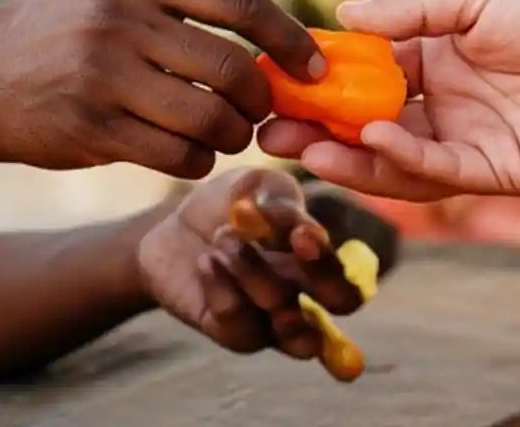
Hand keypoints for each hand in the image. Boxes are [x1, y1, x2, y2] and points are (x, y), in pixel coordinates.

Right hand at [0, 0, 323, 177]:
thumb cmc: (58, 36)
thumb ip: (179, 8)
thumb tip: (272, 45)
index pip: (240, 1)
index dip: (289, 37)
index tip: (312, 66)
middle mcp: (122, 19)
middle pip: (234, 66)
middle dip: (260, 99)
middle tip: (257, 111)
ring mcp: (105, 75)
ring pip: (211, 117)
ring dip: (231, 135)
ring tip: (223, 133)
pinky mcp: (94, 128)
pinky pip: (178, 154)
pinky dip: (198, 160)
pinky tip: (189, 153)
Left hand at [138, 169, 363, 358]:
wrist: (172, 222)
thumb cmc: (229, 204)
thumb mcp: (259, 188)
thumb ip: (284, 204)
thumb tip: (304, 230)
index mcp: (316, 270)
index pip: (348, 291)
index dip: (334, 270)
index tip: (303, 234)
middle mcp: (298, 304)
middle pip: (333, 314)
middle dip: (316, 281)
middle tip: (287, 244)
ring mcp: (264, 324)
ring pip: (284, 324)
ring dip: (255, 275)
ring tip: (222, 238)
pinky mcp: (226, 331)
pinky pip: (238, 327)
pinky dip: (223, 289)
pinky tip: (206, 260)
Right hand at [260, 0, 519, 199]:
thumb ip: (408, 10)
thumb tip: (343, 17)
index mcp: (442, 53)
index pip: (367, 71)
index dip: (323, 78)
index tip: (277, 78)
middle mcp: (450, 100)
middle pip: (368, 120)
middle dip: (317, 126)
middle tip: (267, 127)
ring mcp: (470, 140)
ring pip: (393, 155)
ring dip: (344, 152)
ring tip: (297, 145)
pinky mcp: (497, 174)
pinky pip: (436, 172)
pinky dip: (398, 159)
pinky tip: (366, 139)